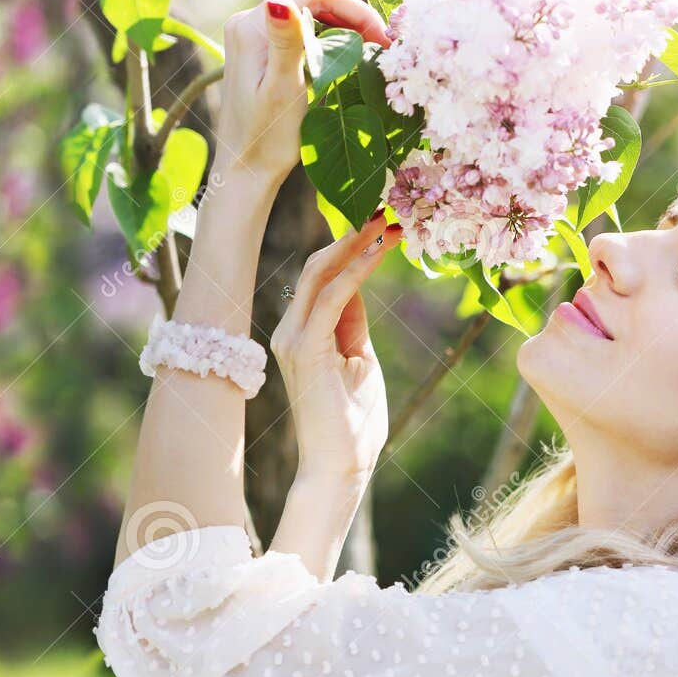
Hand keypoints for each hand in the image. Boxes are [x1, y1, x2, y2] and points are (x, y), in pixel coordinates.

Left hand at [214, 0, 396, 185]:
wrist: (245, 169)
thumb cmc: (266, 137)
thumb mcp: (281, 90)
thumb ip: (286, 42)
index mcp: (253, 25)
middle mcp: (250, 22)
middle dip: (356, 10)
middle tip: (388, 40)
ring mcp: (256, 35)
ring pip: (313, 10)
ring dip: (349, 22)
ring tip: (378, 48)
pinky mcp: (264, 50)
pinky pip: (305, 29)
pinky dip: (334, 35)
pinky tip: (355, 52)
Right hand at [271, 212, 403, 479]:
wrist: (339, 468)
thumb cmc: (352, 425)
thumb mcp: (359, 362)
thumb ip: (352, 325)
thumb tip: (357, 287)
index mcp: (302, 334)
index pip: (323, 278)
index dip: (352, 248)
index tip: (383, 223)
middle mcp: (290, 331)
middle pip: (316, 268)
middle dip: (351, 235)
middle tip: (386, 208)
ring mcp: (292, 339)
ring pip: (319, 274)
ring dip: (355, 244)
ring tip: (387, 220)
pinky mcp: (304, 350)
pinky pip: (330, 298)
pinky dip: (356, 270)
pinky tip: (378, 249)